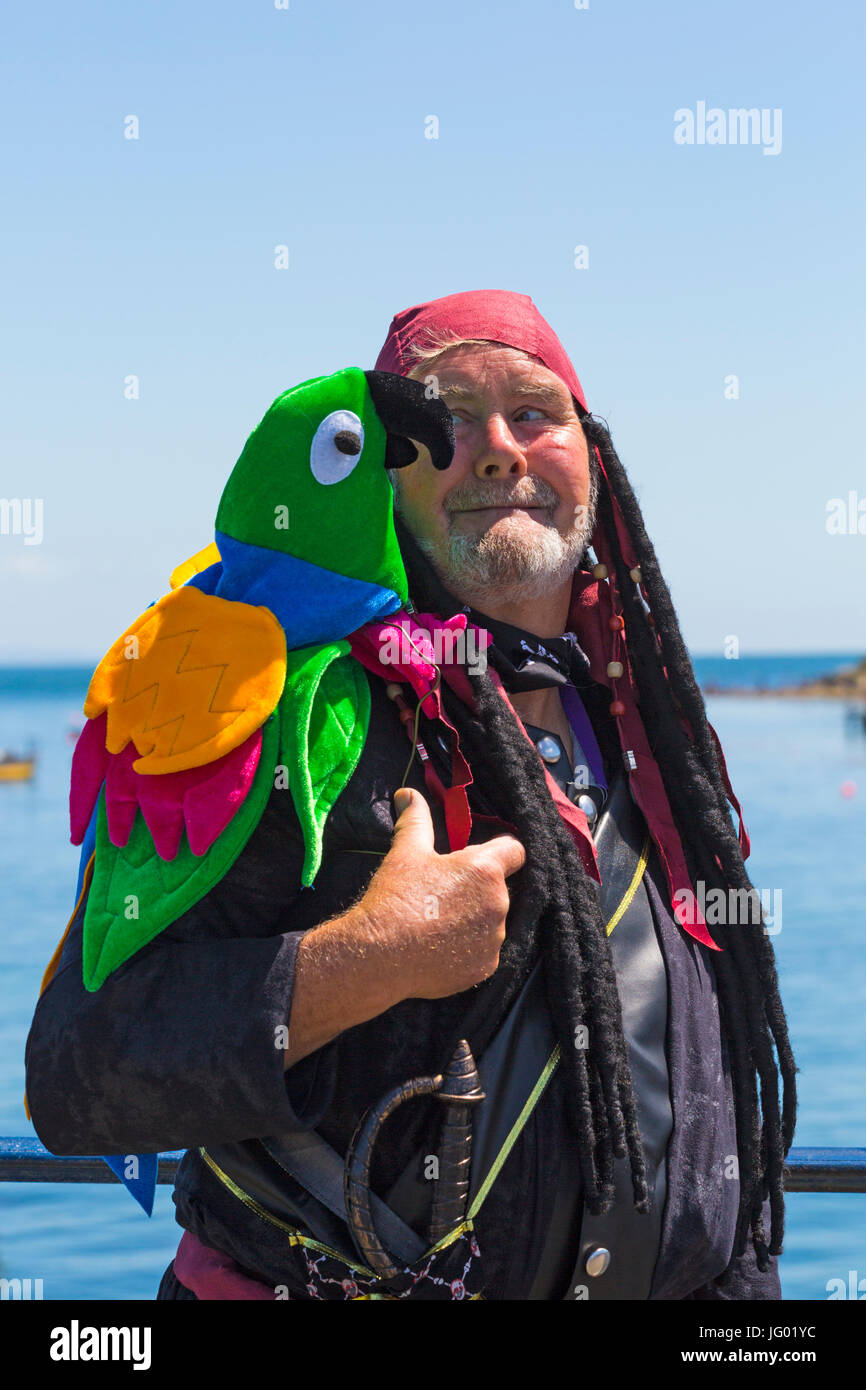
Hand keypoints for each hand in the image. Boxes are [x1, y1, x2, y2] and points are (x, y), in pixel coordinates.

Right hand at [351, 787, 525, 1001]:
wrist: (379, 955)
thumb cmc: (396, 898)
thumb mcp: (406, 852)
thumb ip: (416, 819)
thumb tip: (408, 794)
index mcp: (485, 870)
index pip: (515, 851)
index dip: (501, 850)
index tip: (483, 857)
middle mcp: (499, 903)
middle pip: (501, 889)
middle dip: (480, 889)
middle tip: (446, 894)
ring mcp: (494, 938)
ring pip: (493, 922)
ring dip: (475, 920)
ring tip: (440, 923)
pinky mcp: (486, 967)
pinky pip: (484, 951)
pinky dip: (469, 949)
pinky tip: (441, 947)